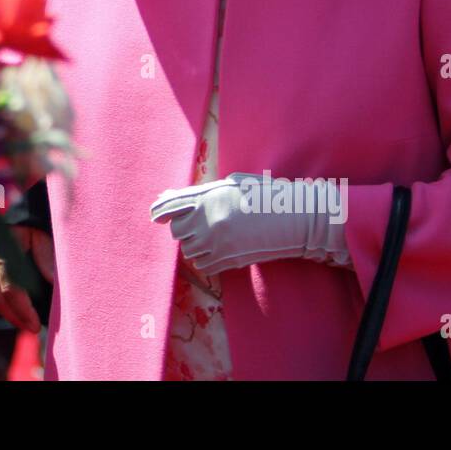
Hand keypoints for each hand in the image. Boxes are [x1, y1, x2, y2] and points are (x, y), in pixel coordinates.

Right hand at [0, 226, 54, 332]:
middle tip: (30, 328)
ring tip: (20, 321)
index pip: (10, 286)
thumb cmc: (23, 227)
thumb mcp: (38, 236)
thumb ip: (46, 257)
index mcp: (1, 242)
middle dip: (14, 316)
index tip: (36, 324)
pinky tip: (5, 309)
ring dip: (2, 312)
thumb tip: (54, 283)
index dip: (23, 310)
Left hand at [150, 172, 348, 276]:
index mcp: (210, 197)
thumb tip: (168, 198)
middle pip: (177, 231)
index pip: (171, 205)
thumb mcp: (232, 184)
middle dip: (183, 227)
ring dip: (194, 244)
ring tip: (211, 235)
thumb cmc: (265, 195)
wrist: (295, 218)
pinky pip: (203, 265)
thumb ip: (201, 193)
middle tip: (196, 223)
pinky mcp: (229, 260)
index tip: (156, 215)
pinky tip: (217, 249)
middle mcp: (210, 221)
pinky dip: (205, 258)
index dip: (160, 210)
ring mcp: (219, 243)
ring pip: (189, 250)